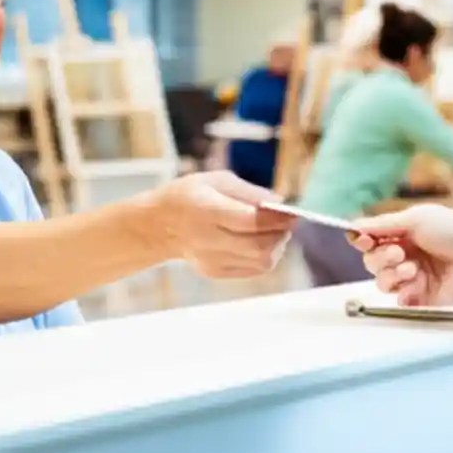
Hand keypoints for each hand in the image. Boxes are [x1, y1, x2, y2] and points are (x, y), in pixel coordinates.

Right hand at [148, 171, 295, 278]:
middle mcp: (207, 239)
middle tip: (287, 221)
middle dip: (282, 234)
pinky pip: (253, 269)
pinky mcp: (216, 272)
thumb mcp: (216, 180)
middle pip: (260, 247)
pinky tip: (259, 240)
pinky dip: (265, 255)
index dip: (278, 218)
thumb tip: (280, 203)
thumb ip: (249, 192)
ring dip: (276, 245)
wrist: (159, 225)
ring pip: (261, 261)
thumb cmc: (190, 195)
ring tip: (273, 230)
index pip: (250, 221)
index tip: (293, 211)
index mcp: (206, 210)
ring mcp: (211, 260)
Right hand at [349, 205, 452, 306]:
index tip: (363, 239)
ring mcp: (414, 278)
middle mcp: (407, 256)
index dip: (364, 240)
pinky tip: (415, 284)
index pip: (373, 239)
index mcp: (406, 234)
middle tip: (399, 252)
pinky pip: (398, 300)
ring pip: (382, 281)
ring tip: (413, 269)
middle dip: (381, 257)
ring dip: (392, 274)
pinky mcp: (422, 299)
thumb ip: (384, 224)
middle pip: (372, 262)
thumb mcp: (417, 218)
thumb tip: (355, 225)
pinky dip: (403, 292)